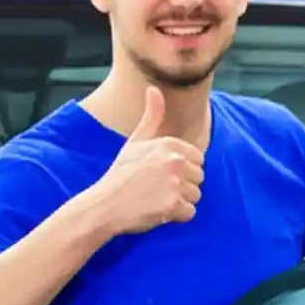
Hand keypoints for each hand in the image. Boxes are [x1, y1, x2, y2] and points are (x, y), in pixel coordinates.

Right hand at [90, 86, 204, 234]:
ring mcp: (174, 183)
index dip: (182, 169)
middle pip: (199, 178)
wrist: (105, 204)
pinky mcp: (173, 205)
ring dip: (180, 202)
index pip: (198, 159)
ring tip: (157, 199)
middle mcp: (174, 161)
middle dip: (183, 186)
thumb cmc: (121, 173)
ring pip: (196, 196)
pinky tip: (159, 211)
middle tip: (158, 188)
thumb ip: (152, 116)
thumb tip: (154, 88)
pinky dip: (176, 216)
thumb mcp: (136, 141)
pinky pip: (190, 213)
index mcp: (169, 144)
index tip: (161, 174)